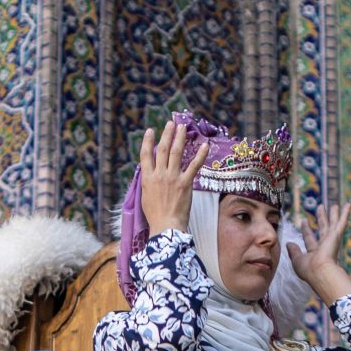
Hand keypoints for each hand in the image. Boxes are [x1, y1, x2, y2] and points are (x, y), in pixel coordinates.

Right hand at [137, 119, 201, 233]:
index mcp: (147, 178)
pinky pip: (194, 166)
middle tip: (170, 123)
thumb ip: (148, 182)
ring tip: (181, 127)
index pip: (145, 155)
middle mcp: (159, 175)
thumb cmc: (155, 216)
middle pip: (162, 150)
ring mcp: (173, 178)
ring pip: (176, 153)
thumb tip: (149, 172)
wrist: (165, 226)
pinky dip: (200, 155)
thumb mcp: (145, 197)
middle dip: (166, 134)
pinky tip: (205, 145)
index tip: (150, 131)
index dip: (147, 141)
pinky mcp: (185, 184)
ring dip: (179, 138)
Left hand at [287, 201, 350, 302]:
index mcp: (315, 252)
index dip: (306, 229)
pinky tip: (349, 204)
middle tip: (320, 207)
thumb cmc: (308, 270)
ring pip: (333, 224)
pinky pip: (341, 222)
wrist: (320, 271)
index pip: (309, 238)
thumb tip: (289, 243)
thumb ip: (293, 251)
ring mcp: (332, 240)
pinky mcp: (336, 235)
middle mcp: (325, 246)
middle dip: (321, 218)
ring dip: (333, 214)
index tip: (303, 220)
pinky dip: (346, 213)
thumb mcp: (297, 260)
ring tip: (334, 205)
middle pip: (323, 228)